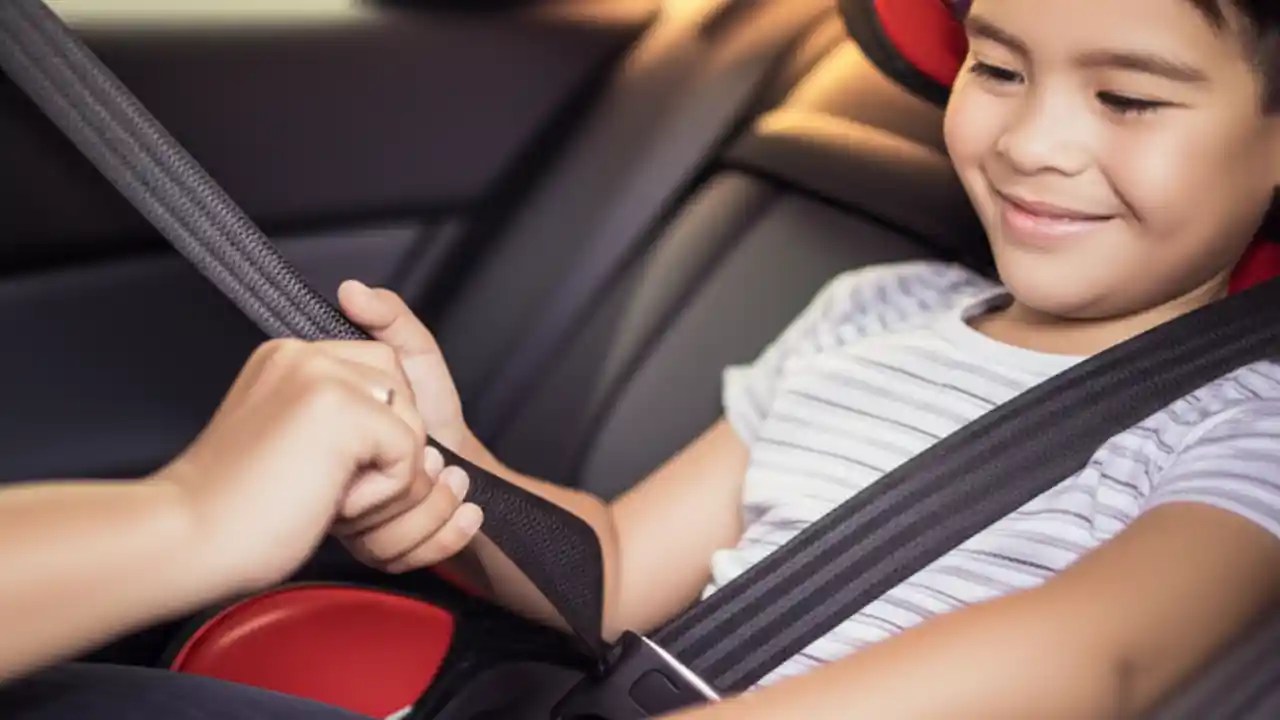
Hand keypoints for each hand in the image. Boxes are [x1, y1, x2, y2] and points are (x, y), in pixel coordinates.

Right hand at [150, 338, 430, 593]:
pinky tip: (328, 503)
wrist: (188, 540)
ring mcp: (322, 375)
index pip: (381, 370)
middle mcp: (306, 355)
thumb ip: (338, 423)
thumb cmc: (237, 511)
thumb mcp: (292, 447)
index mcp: (291, 359)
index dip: (378, 429)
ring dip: (386, 482)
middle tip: (329, 490)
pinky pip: (409, 456)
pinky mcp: (342, 408)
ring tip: (323, 497)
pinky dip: (381, 497)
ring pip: (414, 426)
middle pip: (406, 394)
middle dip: (389, 454)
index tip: (329, 472)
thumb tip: (419, 443)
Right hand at [335, 281, 484, 573]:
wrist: (474, 484)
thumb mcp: (415, 360)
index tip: (415, 428)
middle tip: (438, 461)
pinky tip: (468, 515)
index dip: (386, 425)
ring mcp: (342, 512)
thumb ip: (390, 323)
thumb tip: (351, 290)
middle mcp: (321, 467)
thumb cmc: (441, 421)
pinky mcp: (372, 550)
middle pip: (354, 479)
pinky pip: (395, 553)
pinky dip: (442, 535)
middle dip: (411, 475)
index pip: (341, 423)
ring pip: (373, 526)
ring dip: (431, 509)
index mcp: (322, 417)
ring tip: (456, 486)